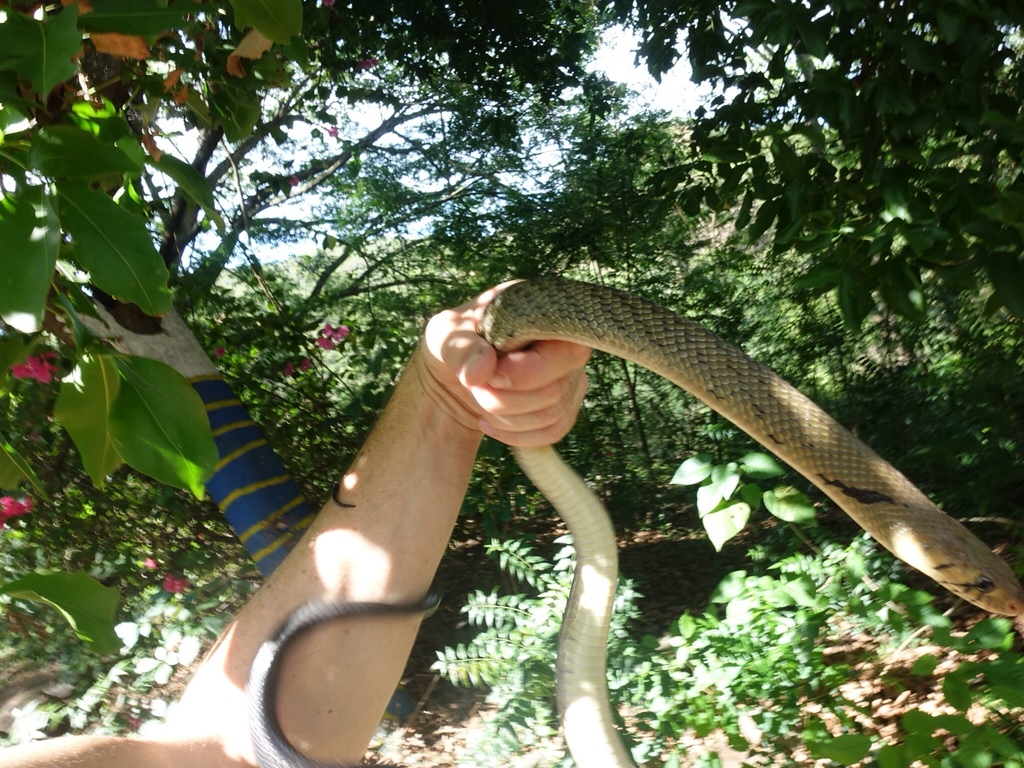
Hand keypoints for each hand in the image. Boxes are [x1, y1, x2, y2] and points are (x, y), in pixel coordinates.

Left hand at [416, 282, 589, 446]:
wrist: (453, 374)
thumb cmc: (454, 343)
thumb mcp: (444, 336)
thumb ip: (460, 348)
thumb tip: (482, 371)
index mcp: (544, 312)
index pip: (563, 350)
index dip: (526, 373)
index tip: (489, 376)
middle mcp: (567, 341)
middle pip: (555, 390)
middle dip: (505, 400)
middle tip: (475, 388)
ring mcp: (570, 373)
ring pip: (553, 414)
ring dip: (507, 418)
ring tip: (479, 399)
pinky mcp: (565, 401)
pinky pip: (553, 430)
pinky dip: (516, 435)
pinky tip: (489, 422)